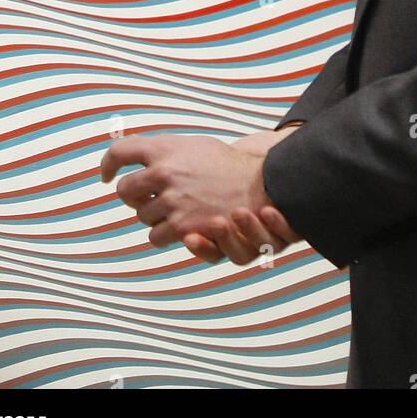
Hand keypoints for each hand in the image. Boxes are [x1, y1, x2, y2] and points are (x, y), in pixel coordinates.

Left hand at [100, 127, 301, 266]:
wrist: (257, 184)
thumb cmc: (222, 165)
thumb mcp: (191, 146)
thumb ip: (162, 150)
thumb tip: (131, 152)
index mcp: (164, 149)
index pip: (120, 152)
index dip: (108, 164)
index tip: (105, 176)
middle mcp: (164, 172)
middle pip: (125, 191)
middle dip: (133, 197)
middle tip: (146, 199)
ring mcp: (172, 201)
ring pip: (142, 216)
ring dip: (153, 215)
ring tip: (173, 210)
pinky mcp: (182, 226)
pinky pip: (155, 236)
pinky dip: (164, 234)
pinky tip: (178, 225)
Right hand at [177, 126, 303, 264]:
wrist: (264, 165)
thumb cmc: (225, 170)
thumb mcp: (199, 169)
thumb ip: (170, 174)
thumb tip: (130, 164)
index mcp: (222, 233)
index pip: (211, 251)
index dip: (202, 247)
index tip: (188, 236)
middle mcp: (244, 239)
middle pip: (235, 253)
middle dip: (226, 240)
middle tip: (216, 222)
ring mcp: (266, 233)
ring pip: (258, 247)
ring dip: (249, 233)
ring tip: (240, 213)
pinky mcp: (286, 226)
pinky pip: (284, 235)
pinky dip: (277, 227)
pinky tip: (269, 212)